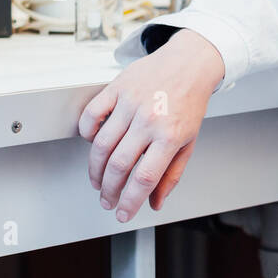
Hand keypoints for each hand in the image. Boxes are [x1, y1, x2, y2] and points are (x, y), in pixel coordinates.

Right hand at [78, 28, 225, 221]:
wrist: (190, 63)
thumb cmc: (190, 102)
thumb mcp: (189, 142)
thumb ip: (172, 174)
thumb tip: (156, 202)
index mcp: (170, 136)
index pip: (145, 177)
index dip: (130, 201)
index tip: (122, 213)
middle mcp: (149, 120)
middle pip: (119, 165)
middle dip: (109, 190)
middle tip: (106, 200)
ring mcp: (131, 103)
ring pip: (101, 144)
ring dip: (95, 169)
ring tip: (98, 180)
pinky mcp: (117, 88)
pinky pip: (92, 115)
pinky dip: (86, 133)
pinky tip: (92, 143)